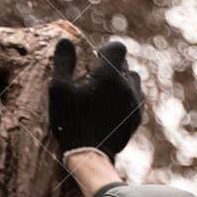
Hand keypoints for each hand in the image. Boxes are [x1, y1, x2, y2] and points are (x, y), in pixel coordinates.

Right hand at [48, 38, 143, 159]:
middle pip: (123, 64)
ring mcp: (135, 101)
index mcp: (109, 74)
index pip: (117, 47)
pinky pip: (134, 98)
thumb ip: (63, 62)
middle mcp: (127, 84)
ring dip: (119, 83)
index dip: (104, 51)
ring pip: (131, 80)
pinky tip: (108, 111)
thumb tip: (65, 40)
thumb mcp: (59, 90)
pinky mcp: (137, 117)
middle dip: (109, 69)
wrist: (89, 156)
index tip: (92, 63)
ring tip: (102, 96)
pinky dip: (123, 99)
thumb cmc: (70, 121)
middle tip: (92, 84)